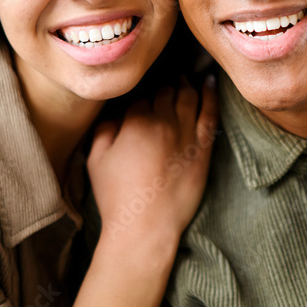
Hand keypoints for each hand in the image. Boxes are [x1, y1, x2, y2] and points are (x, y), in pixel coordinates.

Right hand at [87, 75, 218, 248]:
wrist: (145, 228)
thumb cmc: (117, 197)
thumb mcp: (96, 160)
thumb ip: (104, 129)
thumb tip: (115, 113)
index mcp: (134, 122)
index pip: (140, 96)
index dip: (141, 95)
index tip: (143, 95)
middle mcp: (162, 122)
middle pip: (165, 92)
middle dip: (164, 86)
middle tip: (165, 81)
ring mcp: (186, 134)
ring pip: (188, 96)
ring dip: (185, 84)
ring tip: (184, 78)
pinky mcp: (203, 149)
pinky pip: (210, 114)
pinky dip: (210, 94)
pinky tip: (209, 82)